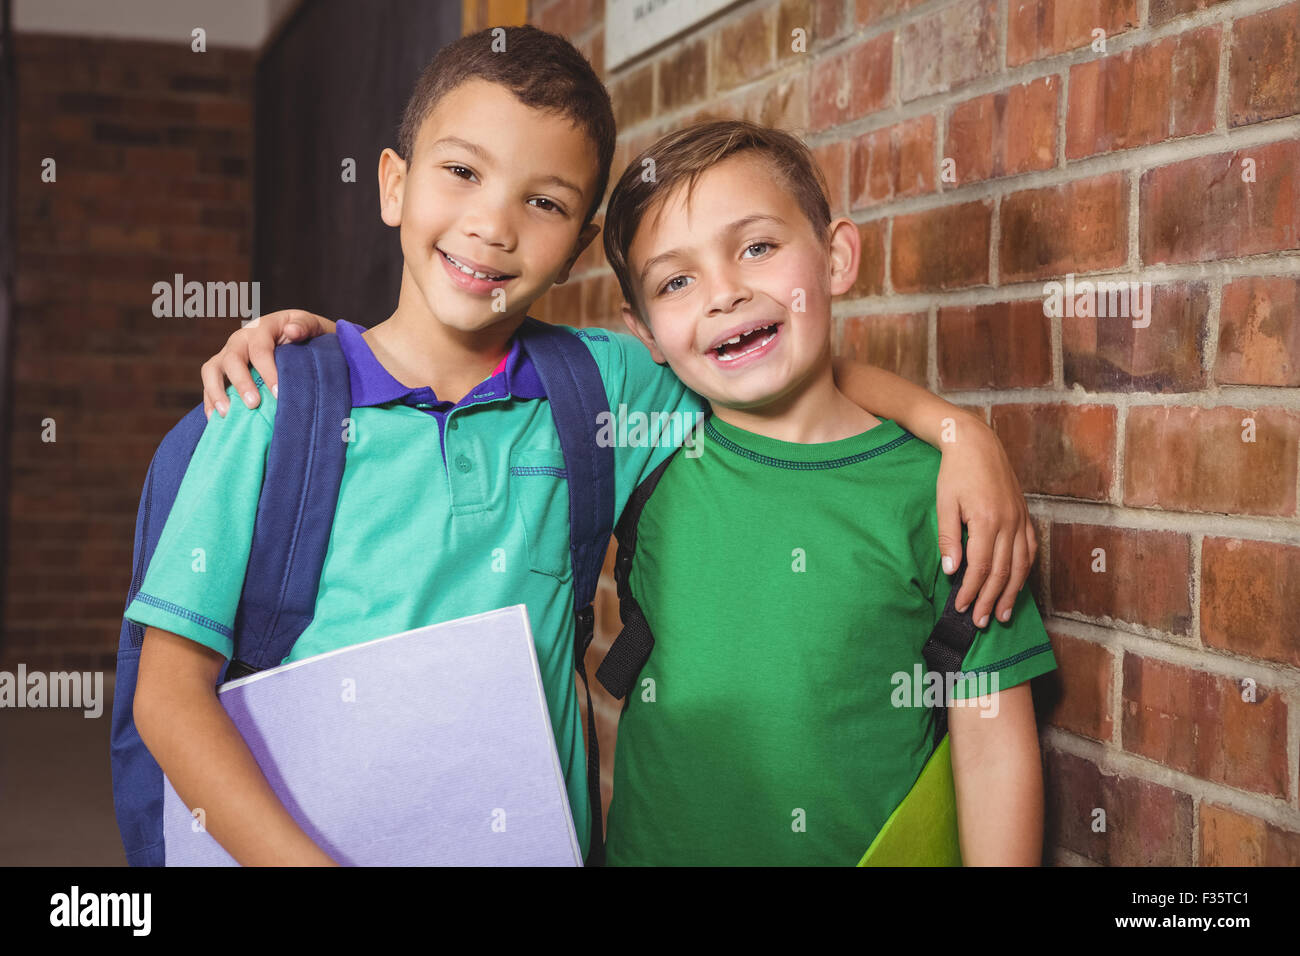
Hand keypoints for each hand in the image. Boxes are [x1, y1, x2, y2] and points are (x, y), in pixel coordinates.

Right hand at [202, 310, 336, 417]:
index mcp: (261, 329)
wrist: (298, 340)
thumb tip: (292, 330)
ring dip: (216, 392)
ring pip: (211, 370)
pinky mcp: (221, 371)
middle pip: (232, 359)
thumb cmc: (305, 335)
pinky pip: (209, 384)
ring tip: (226, 413)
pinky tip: (216, 420)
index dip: (267, 371)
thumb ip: (304, 326)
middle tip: (253, 404)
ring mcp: (228, 355)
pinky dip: (210, 402)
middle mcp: (240, 340)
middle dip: (241, 382)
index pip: (260, 349)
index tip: (277, 393)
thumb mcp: (311, 325)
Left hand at [936, 414, 1036, 627]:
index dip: (971, 591)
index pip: (980, 568)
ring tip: (1003, 614)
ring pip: (1020, 565)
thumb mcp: (944, 504)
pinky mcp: (1024, 515)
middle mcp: (1009, 523)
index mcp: (986, 521)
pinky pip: (1029, 549)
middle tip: (980, 622)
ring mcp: (1020, 519)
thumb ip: (948, 538)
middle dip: (990, 600)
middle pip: (1002, 572)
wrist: (976, 443)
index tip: (960, 607)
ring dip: (1011, 592)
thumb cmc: (955, 472)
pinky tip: (1018, 584)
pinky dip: (1024, 570)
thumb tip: (952, 571)